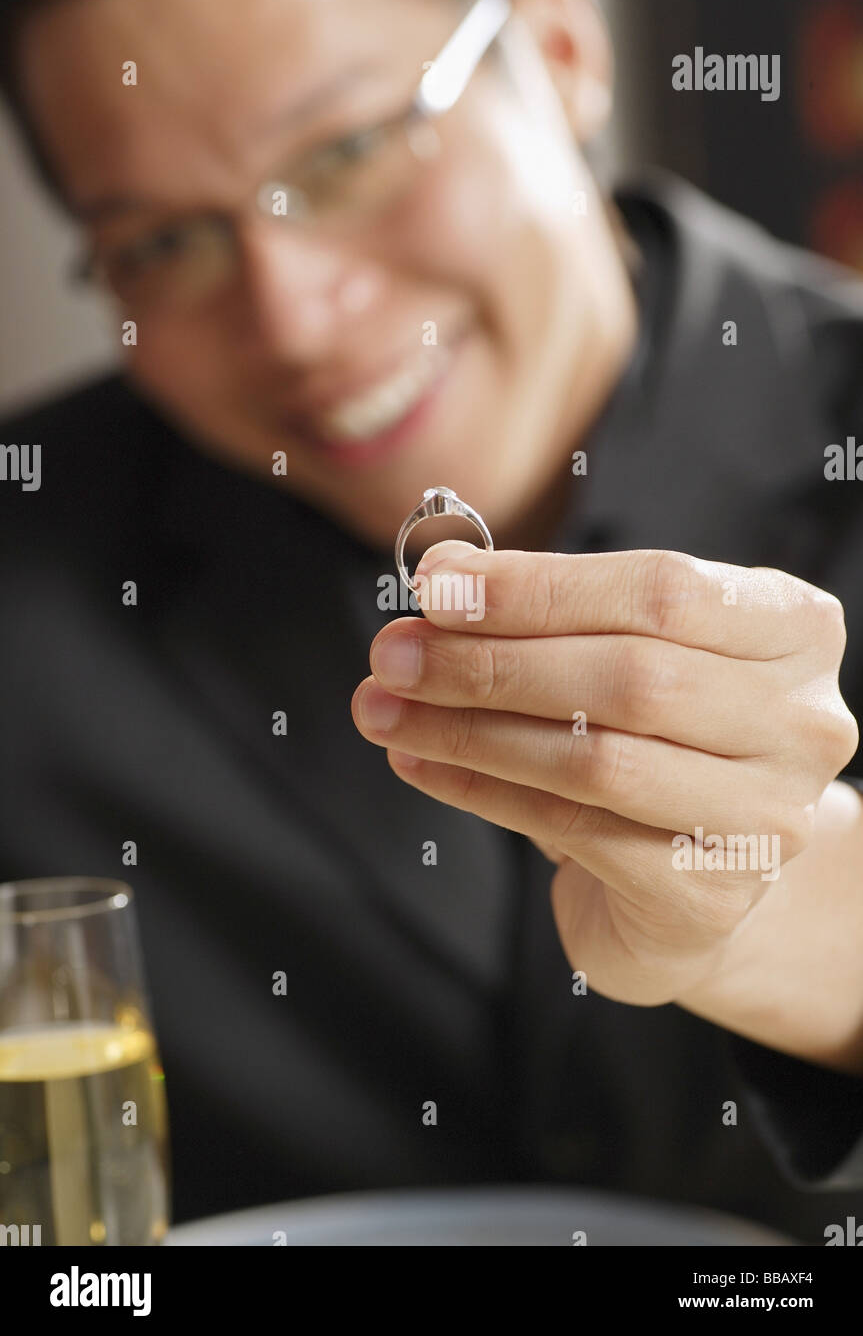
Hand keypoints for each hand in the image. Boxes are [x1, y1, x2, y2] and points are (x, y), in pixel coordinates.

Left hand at [351, 542, 857, 1009]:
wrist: (695, 876)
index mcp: (792, 630)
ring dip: (469, 730)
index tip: (436, 586)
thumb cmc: (656, 738)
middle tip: (393, 654)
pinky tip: (421, 764)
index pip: (661, 590)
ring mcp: (765, 816)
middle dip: (490, 661)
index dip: (537, 587)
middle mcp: (799, 722)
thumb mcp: (625, 652)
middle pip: (629, 676)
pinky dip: (479, 791)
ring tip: (387, 710)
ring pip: (596, 760)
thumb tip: (442, 585)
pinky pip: (571, 829)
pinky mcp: (709, 894)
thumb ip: (553, 613)